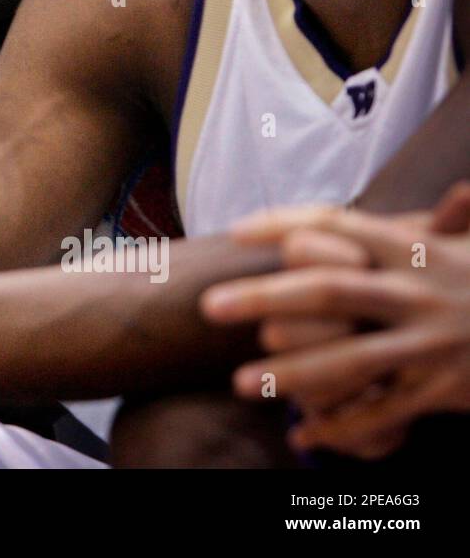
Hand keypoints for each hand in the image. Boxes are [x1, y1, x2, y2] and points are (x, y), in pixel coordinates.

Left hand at [202, 183, 469, 457]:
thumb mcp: (452, 241)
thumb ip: (395, 228)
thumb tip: (323, 220)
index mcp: (413, 248)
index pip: (335, 225)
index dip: (282, 224)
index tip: (234, 233)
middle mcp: (418, 292)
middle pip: (329, 291)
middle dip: (265, 298)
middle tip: (210, 306)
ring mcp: (430, 344)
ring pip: (350, 361)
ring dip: (291, 374)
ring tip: (240, 382)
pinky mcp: (442, 390)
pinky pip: (383, 412)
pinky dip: (342, 426)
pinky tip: (303, 435)